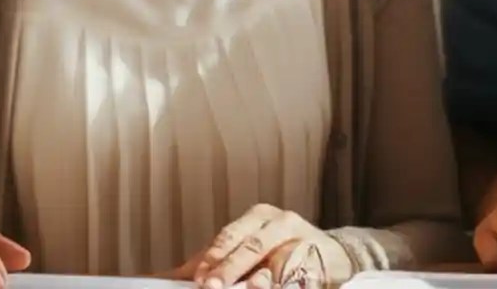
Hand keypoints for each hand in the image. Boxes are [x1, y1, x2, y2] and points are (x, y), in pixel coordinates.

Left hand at [163, 204, 352, 288]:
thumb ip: (211, 260)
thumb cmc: (280, 250)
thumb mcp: (246, 247)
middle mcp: (281, 223)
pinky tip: (273, 287)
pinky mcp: (320, 262)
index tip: (197, 276)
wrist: (332, 255)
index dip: (214, 256)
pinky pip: (301, 276)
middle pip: (252, 246)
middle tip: (211, 285)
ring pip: (277, 261)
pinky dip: (284, 285)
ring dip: (261, 278)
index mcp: (259, 216)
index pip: (231, 235)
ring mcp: (303, 241)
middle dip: (231, 268)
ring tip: (251, 285)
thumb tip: (164, 277)